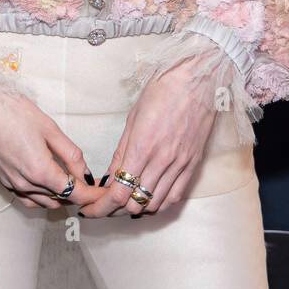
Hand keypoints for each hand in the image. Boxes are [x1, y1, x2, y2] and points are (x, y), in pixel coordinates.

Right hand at [0, 58, 94, 211]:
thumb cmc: (14, 112)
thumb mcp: (50, 129)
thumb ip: (70, 154)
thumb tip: (85, 173)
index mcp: (40, 171)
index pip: (73, 193)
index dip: (91, 195)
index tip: (103, 193)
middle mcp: (25, 184)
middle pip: (59, 200)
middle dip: (77, 195)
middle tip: (89, 184)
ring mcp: (11, 185)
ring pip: (42, 202)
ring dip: (58, 197)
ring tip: (69, 182)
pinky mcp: (2, 181)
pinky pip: (26, 198)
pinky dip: (40, 195)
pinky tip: (46, 182)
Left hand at [77, 50, 221, 218]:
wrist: (198, 79)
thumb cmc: (162, 91)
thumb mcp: (133, 118)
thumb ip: (121, 152)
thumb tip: (109, 177)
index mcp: (142, 146)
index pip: (119, 192)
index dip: (101, 205)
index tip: (90, 207)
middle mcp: (162, 160)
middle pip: (135, 202)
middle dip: (115, 209)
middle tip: (105, 204)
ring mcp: (180, 164)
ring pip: (155, 204)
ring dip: (137, 208)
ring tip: (125, 203)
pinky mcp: (193, 164)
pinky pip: (176, 196)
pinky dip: (160, 204)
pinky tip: (150, 199)